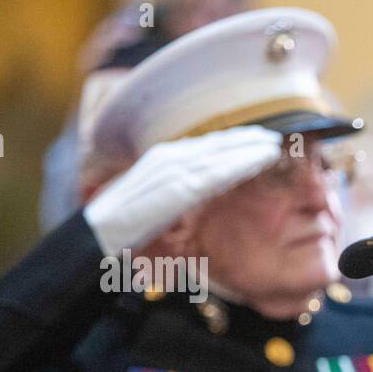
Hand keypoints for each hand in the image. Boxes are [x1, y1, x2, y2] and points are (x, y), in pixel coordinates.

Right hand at [83, 125, 282, 254]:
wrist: (99, 235)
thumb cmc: (124, 227)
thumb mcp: (154, 206)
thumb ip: (175, 196)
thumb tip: (192, 195)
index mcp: (162, 162)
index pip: (203, 148)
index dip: (229, 143)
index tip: (252, 139)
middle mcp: (168, 159)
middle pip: (215, 145)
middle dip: (244, 140)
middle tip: (271, 136)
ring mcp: (173, 171)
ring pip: (221, 154)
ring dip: (250, 148)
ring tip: (273, 145)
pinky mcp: (179, 188)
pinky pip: (218, 173)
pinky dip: (242, 164)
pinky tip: (262, 159)